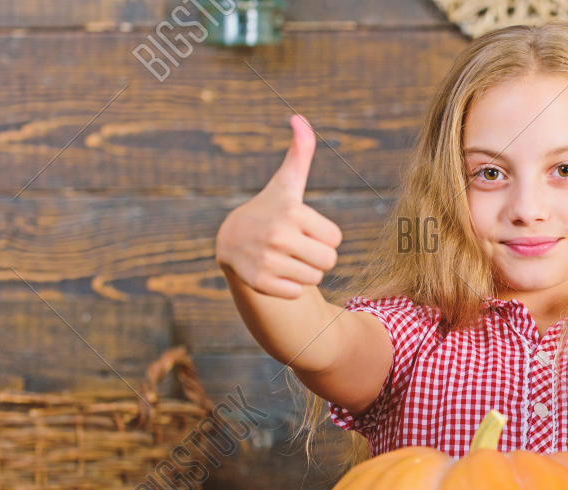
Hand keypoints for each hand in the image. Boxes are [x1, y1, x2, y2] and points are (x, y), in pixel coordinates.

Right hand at [216, 114, 342, 298]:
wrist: (231, 240)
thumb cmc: (270, 208)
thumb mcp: (286, 182)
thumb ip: (300, 152)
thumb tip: (299, 118)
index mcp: (292, 212)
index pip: (335, 238)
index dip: (323, 235)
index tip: (303, 228)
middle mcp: (278, 235)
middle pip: (329, 261)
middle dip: (317, 256)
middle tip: (297, 246)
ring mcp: (267, 260)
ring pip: (314, 278)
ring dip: (304, 271)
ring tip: (285, 257)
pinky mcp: (260, 283)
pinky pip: (296, 292)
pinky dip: (288, 286)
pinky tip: (274, 271)